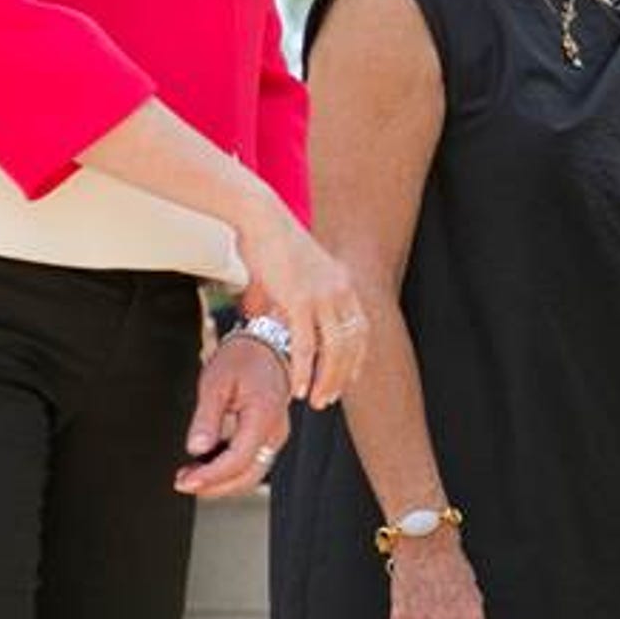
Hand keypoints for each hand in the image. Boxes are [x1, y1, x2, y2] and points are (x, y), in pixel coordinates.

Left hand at [174, 337, 289, 496]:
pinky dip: (229, 471)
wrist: (266, 345)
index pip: (238, 460)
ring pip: (251, 474)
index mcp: (264, 416)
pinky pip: (252, 462)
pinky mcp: (268, 436)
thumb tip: (196, 449)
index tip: (185, 481)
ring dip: (222, 482)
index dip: (210, 476)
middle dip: (215, 486)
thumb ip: (207, 418)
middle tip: (183, 483)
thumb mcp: (216, 383)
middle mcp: (275, 431)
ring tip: (190, 476)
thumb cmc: (242, 359)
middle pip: (248, 476)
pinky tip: (206, 466)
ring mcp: (275, 435)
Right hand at [237, 212, 371, 407]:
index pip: (361, 329)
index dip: (357, 357)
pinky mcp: (300, 300)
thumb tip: (258, 311)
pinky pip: (306, 346)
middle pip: (351, 345)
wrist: (261, 217)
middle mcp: (340, 291)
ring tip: (317, 401)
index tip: (349, 378)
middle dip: (342, 376)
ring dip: (327, 380)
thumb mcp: (282, 275)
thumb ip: (277, 298)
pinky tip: (298, 389)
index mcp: (342, 283)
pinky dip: (304, 371)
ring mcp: (323, 296)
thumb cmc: (266, 242)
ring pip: (333, 351)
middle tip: (329, 398)